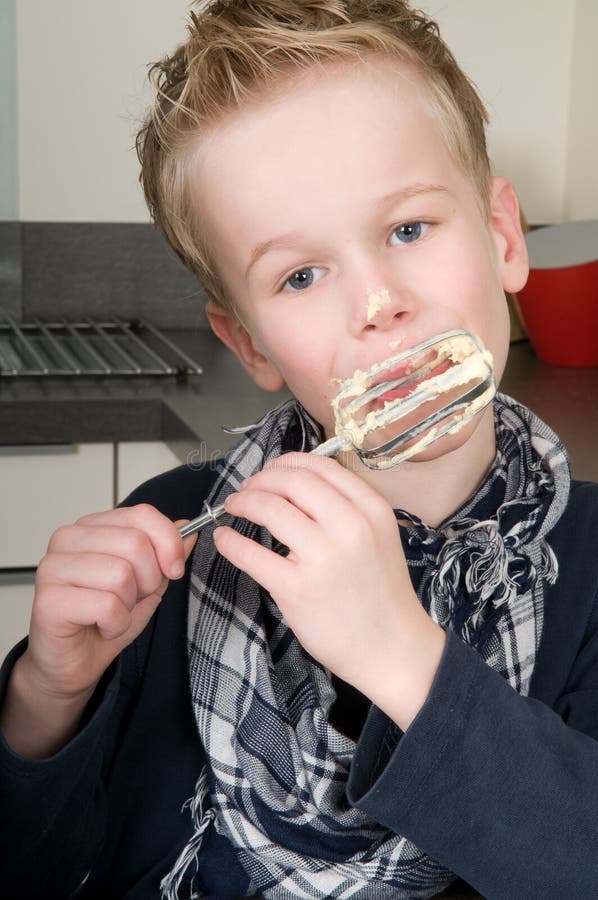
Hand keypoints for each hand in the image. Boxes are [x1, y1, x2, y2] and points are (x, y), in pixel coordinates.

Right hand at [24, 504, 196, 699]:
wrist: (74, 662)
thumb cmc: (105, 619)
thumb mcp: (148, 582)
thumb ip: (167, 554)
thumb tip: (187, 528)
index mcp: (91, 526)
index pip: (142, 514)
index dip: (169, 543)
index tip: (174, 569)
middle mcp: (67, 539)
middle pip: (135, 543)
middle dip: (149, 579)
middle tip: (132, 599)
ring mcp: (53, 567)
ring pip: (121, 574)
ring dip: (129, 604)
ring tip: (112, 613)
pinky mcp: (49, 600)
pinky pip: (107, 605)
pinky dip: (116, 624)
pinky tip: (102, 627)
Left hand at [214, 453, 444, 728]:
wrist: (392, 649)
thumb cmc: (382, 593)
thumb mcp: (380, 537)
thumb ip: (348, 508)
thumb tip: (297, 485)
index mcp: (372, 509)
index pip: (321, 467)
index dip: (287, 463)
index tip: (272, 470)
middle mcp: (350, 526)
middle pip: (292, 481)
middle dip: (261, 479)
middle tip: (247, 488)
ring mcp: (323, 557)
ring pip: (269, 508)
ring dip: (243, 501)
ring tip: (234, 506)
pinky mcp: (297, 589)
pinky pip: (251, 554)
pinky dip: (230, 541)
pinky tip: (224, 538)